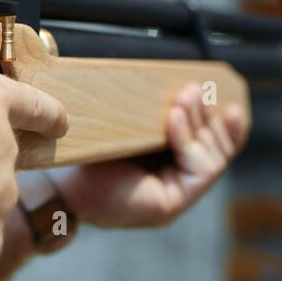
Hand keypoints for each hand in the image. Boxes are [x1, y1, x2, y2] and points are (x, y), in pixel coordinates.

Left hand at [56, 82, 247, 228]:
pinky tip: (174, 119)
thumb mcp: (122, 129)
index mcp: (170, 165)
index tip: (219, 91)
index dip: (222, 122)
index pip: (211, 144)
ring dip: (200, 125)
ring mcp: (177, 196)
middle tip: (193, 87)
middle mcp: (178, 183)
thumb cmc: (86, 157)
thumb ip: (143, 112)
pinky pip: (198, 171)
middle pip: (216, 149)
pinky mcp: (171, 206)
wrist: (59, 185)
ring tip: (183, 99)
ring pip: (212, 158)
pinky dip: (188, 142)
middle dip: (206, 115)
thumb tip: (155, 74)